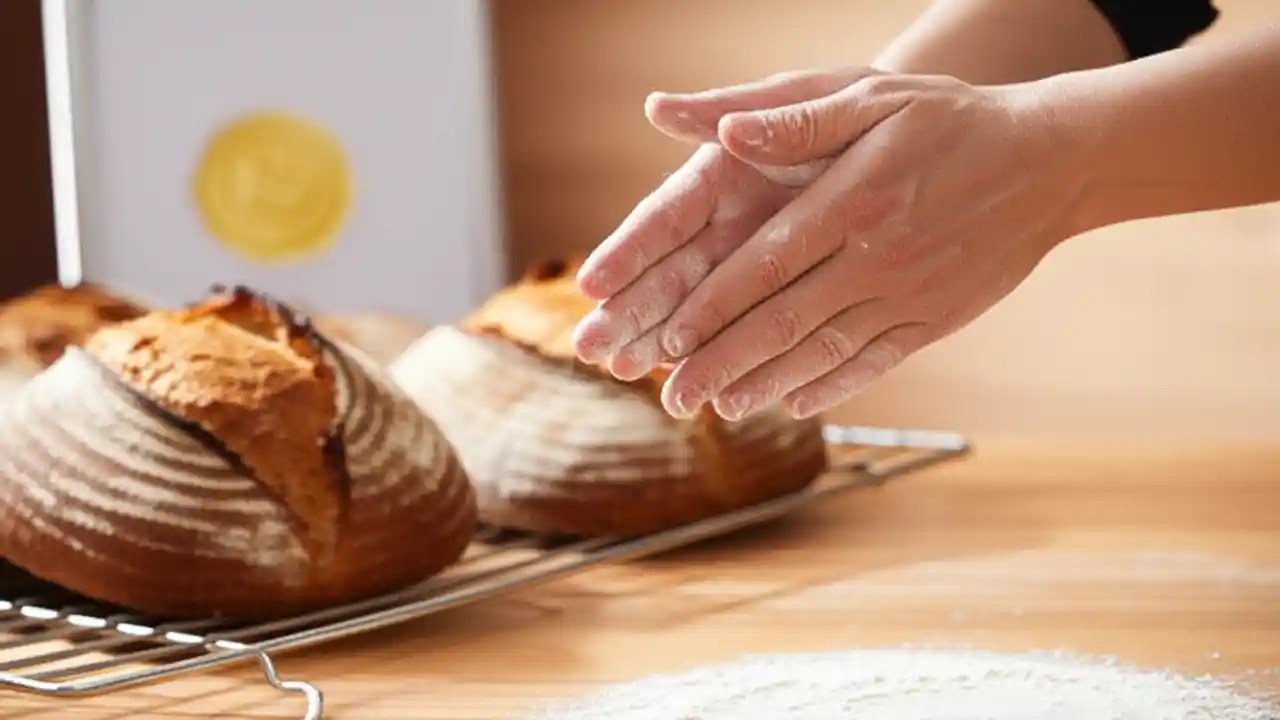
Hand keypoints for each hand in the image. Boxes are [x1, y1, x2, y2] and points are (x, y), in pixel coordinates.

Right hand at [573, 68, 879, 378]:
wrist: (938, 145)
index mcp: (724, 177)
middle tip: (593, 351)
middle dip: (631, 314)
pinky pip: (769, 337)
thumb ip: (751, 111)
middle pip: (671, 276)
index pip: (664, 217)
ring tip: (630, 375)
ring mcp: (761, 268)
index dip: (627, 252)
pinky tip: (721, 395)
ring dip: (668, 347)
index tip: (592, 286)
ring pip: (707, 314)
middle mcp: (731, 227)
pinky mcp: (800, 297)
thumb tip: (661, 108)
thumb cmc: (867, 111)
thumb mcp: (817, 97)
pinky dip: (746, 366)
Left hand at [576, 69, 1087, 420]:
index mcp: (851, 200)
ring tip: (719, 409)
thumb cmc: (949, 120)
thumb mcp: (874, 96)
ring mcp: (908, 294)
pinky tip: (792, 404)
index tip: (668, 339)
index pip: (763, 265)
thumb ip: (795, 120)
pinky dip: (830, 387)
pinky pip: (874, 363)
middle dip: (721, 363)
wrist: (1047, 160)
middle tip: (673, 396)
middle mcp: (877, 256)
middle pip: (783, 321)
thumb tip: (725, 134)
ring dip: (765, 385)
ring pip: (823, 352)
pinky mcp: (935, 320)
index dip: (711, 307)